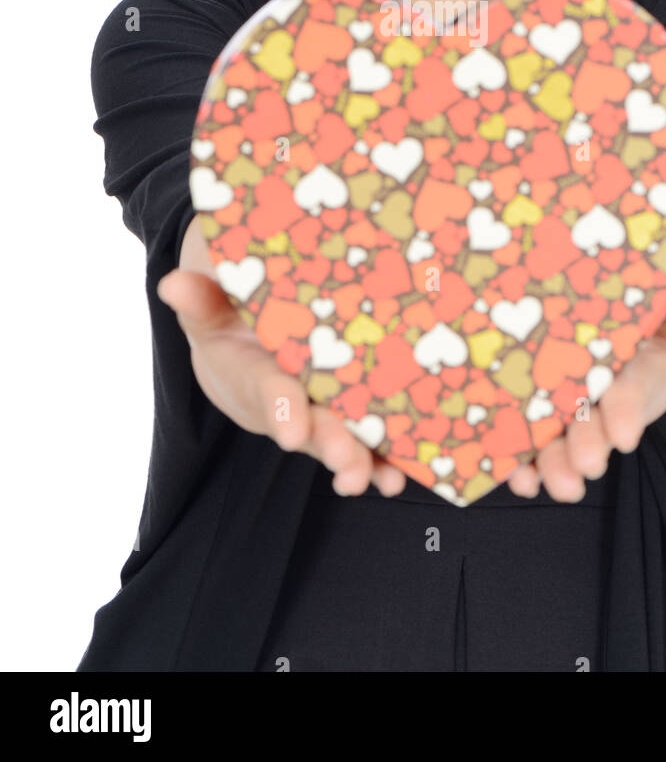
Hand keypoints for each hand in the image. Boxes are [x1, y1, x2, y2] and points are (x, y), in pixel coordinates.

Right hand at [156, 267, 406, 497]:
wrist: (243, 347)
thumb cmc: (228, 322)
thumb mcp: (210, 308)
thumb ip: (198, 300)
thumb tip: (173, 283)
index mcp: (255, 373)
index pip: (268, 391)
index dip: (281, 409)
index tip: (295, 432)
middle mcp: (289, 401)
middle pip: (310, 426)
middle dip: (329, 444)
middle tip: (347, 462)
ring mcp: (317, 411)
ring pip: (338, 439)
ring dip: (357, 460)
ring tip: (377, 478)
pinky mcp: (344, 414)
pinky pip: (364, 439)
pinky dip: (381, 460)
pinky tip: (396, 476)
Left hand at [506, 202, 665, 500]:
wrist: (629, 275)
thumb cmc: (659, 286)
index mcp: (641, 366)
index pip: (633, 389)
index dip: (625, 410)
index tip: (622, 435)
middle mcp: (605, 390)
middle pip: (593, 423)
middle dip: (586, 447)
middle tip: (581, 468)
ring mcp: (572, 396)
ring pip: (560, 433)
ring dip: (550, 461)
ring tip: (537, 484)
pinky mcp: (536, 392)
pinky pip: (525, 424)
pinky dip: (517, 452)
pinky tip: (510, 471)